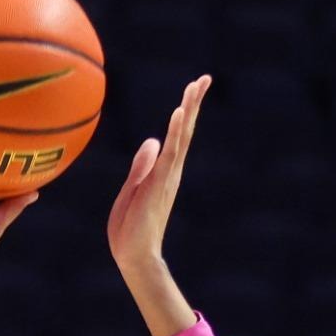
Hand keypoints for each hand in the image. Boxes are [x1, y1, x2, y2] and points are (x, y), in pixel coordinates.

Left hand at [106, 76, 208, 277]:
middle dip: (194, 103)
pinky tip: (180, 113)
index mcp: (163, 171)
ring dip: (189, 110)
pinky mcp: (160, 183)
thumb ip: (142, 164)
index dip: (186, 111)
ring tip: (197, 86)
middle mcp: (171, 171)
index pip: (178, 135)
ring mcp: (167, 176)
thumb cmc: (130, 229)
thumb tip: (153, 140)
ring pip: (182, 137)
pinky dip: (177, 132)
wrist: (133, 256)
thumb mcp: (133, 187)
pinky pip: (171, 153)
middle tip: (205, 78)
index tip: (194, 87)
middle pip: (186, 130)